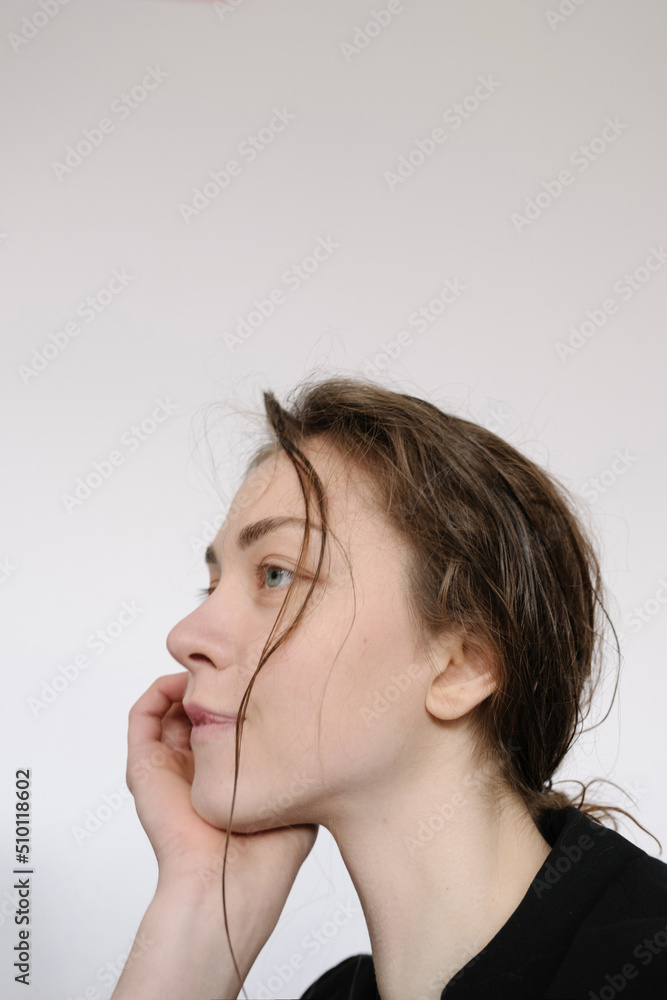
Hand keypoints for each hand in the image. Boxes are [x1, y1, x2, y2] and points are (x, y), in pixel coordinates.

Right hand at [126, 672, 317, 926]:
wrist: (233, 881)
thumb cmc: (269, 852)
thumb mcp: (296, 794)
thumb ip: (301, 760)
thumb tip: (321, 722)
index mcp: (226, 775)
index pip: (225, 722)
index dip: (241, 694)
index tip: (265, 675)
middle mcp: (195, 768)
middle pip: (195, 708)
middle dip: (213, 680)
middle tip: (234, 663)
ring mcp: (168, 765)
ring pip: (169, 706)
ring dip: (188, 680)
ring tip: (212, 669)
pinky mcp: (145, 766)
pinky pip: (142, 716)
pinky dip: (160, 691)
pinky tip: (187, 681)